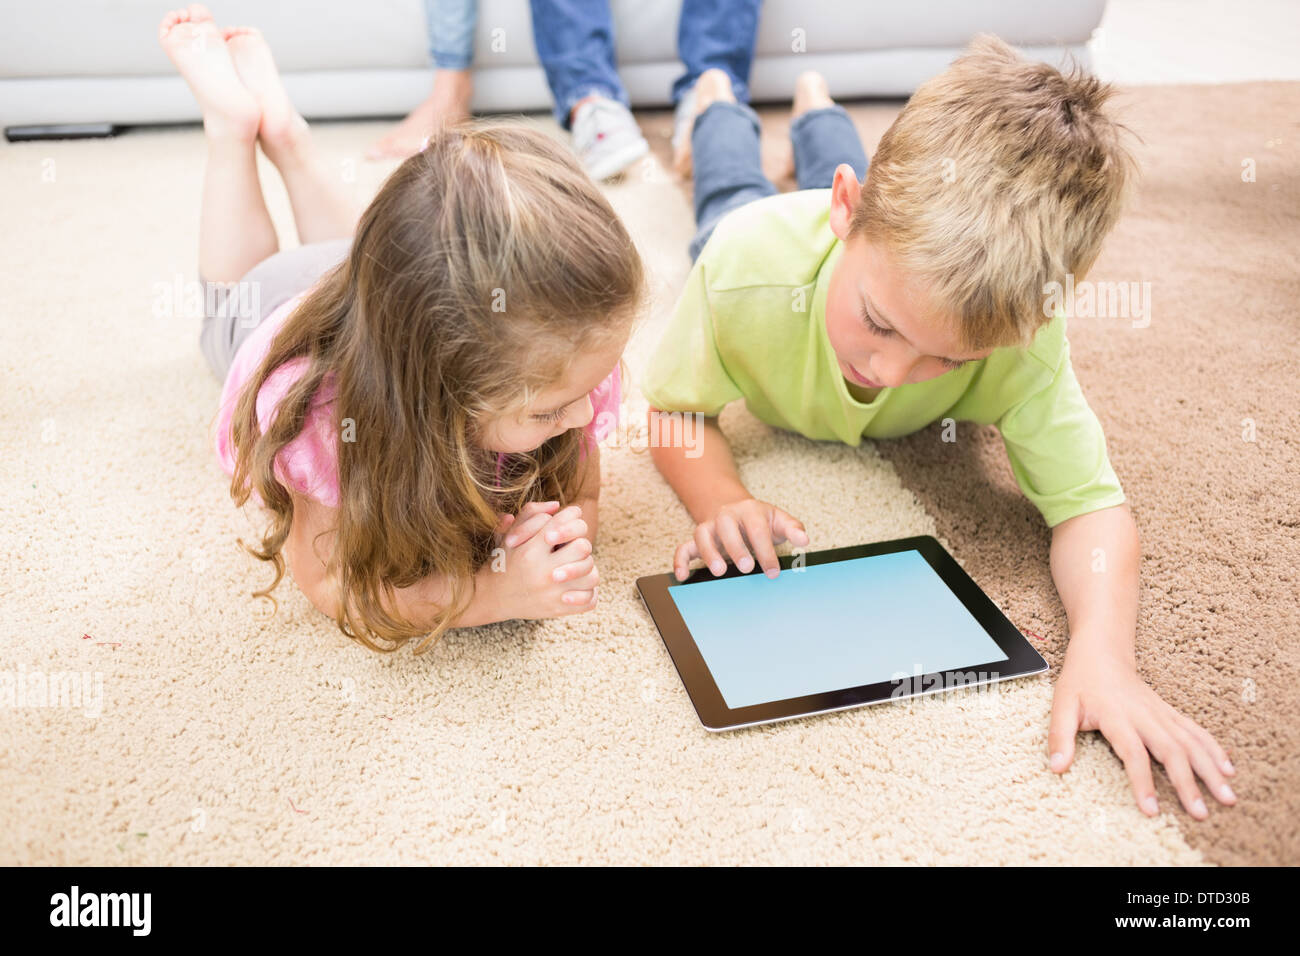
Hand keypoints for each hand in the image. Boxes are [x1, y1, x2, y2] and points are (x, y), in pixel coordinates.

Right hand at [488, 507, 597, 619]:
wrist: (491, 597)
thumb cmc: (504, 560)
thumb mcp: (510, 534)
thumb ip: (531, 514)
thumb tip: (556, 505)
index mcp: (531, 550)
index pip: (563, 524)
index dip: (571, 516)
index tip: (572, 516)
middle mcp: (543, 572)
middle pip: (583, 547)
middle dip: (580, 543)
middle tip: (572, 546)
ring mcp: (553, 593)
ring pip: (592, 574)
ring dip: (588, 568)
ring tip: (577, 566)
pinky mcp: (558, 609)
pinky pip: (589, 600)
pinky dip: (589, 592)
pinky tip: (578, 585)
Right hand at [674, 497, 808, 580]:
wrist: (736, 510)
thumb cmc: (760, 520)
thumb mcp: (779, 520)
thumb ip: (793, 528)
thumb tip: (804, 539)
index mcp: (750, 510)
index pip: (757, 529)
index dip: (766, 551)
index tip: (773, 571)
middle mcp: (727, 516)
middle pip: (727, 527)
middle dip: (737, 548)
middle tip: (747, 567)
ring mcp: (710, 526)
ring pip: (702, 534)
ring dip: (709, 552)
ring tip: (719, 571)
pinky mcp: (698, 539)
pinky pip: (684, 547)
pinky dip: (680, 560)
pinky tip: (683, 575)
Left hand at [1049, 642, 1237, 819]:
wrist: (1102, 651)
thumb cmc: (1081, 680)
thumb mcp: (1061, 705)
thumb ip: (1059, 736)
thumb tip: (1057, 767)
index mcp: (1117, 716)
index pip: (1133, 753)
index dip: (1143, 782)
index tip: (1152, 810)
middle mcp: (1145, 715)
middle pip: (1172, 751)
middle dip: (1189, 783)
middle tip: (1201, 813)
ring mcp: (1161, 713)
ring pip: (1191, 742)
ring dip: (1211, 769)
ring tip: (1228, 797)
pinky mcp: (1169, 713)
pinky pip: (1195, 731)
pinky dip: (1214, 750)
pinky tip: (1228, 769)